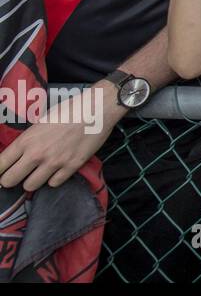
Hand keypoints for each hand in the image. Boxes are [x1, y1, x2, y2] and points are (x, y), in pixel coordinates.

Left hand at [0, 85, 118, 190]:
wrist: (96, 109)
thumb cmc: (68, 111)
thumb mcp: (40, 123)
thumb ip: (28, 141)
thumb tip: (18, 155)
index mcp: (26, 140)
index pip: (0, 164)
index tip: (2, 171)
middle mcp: (37, 154)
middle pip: (9, 180)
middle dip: (10, 180)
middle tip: (18, 175)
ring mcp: (54, 162)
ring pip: (30, 186)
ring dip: (32, 181)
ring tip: (39, 173)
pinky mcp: (71, 167)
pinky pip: (54, 183)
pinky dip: (53, 179)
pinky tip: (57, 170)